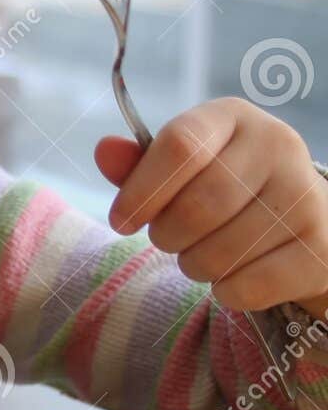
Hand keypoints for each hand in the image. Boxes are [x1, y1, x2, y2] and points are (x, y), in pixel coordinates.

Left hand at [94, 97, 327, 318]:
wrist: (301, 220)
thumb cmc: (225, 189)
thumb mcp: (180, 169)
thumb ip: (139, 165)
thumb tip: (104, 150)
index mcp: (233, 117)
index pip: (180, 146)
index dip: (140, 192)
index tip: (121, 222)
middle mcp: (278, 146)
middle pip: (196, 207)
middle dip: (167, 236)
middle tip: (170, 239)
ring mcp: (306, 196)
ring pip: (219, 254)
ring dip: (194, 265)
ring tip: (204, 253)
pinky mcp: (320, 247)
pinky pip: (246, 287)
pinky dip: (226, 292)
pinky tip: (236, 273)